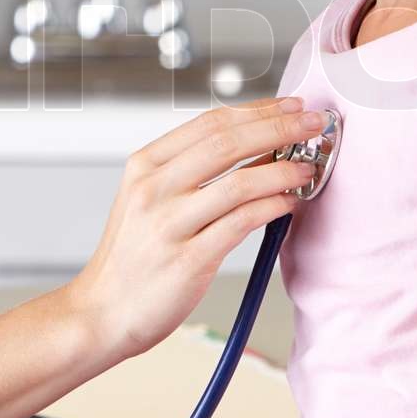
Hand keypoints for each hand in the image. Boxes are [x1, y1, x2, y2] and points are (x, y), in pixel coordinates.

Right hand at [63, 98, 326, 362]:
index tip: (290, 105)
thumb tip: (256, 148)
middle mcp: (153, 189)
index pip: (209, 122)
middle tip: (314, 122)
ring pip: (239, 182)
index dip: (257, 110)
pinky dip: (272, 207)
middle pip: (227, 142)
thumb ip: (189, 173)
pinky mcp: (187, 260)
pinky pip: (241, 224)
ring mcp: (169, 224)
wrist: (102, 312)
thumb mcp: (146, 201)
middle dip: (279, 127)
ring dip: (283, 171)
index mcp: (144, 166)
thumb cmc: (132, 258)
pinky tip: (289, 203)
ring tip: (308, 168)